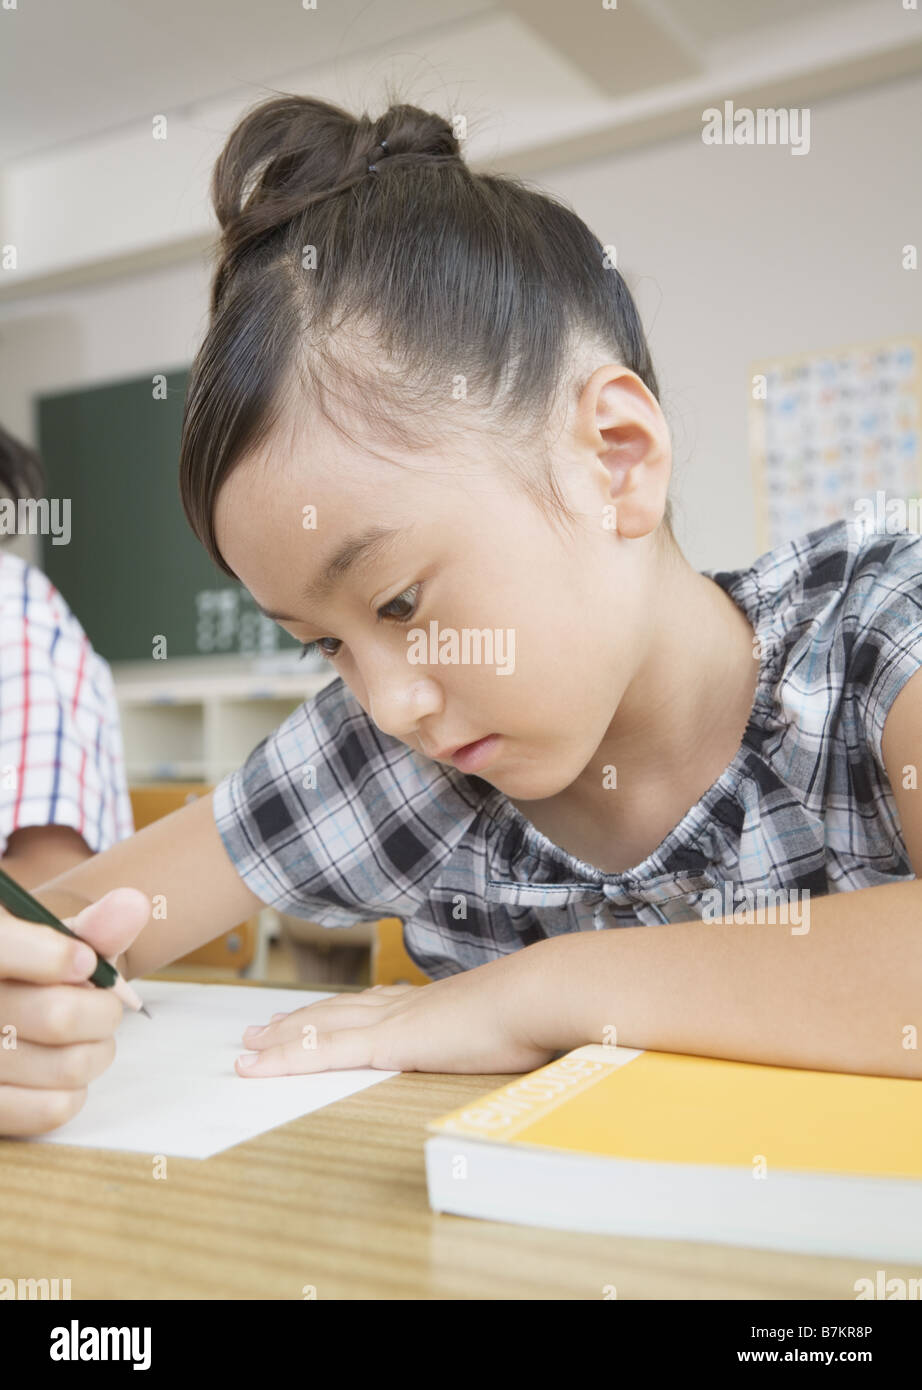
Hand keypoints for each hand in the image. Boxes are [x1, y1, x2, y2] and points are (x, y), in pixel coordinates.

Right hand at [0, 887, 149, 1136]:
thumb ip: (94, 926)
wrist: (3, 1013)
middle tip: (100, 1004)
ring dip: (99, 1050)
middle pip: (59, 1016)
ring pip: (69, 1067)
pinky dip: (78, 1089)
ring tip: (87, 1036)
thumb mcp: (53, 943)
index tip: (85, 962)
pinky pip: (55, 1109)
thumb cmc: (33, 977)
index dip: (57, 956)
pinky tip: (64, 1068)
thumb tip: (135, 904)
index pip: (4, 948)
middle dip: (102, 1009)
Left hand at [236, 951, 557, 1076]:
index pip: (373, 1005)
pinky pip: (318, 1053)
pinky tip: (255, 1068)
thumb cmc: (539, 1011)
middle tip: (261, 1028)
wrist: (539, 994)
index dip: (340, 1010)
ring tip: (249, 1045)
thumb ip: (502, 1032)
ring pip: (317, 1028)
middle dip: (297, 1021)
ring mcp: (390, 1021)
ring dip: (279, 1038)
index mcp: (431, 1003)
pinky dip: (282, 1060)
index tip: (317, 1014)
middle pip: (335, 1011)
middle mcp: (403, 1004)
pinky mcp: (384, 1042)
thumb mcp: (514, 1025)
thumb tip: (521, 1041)